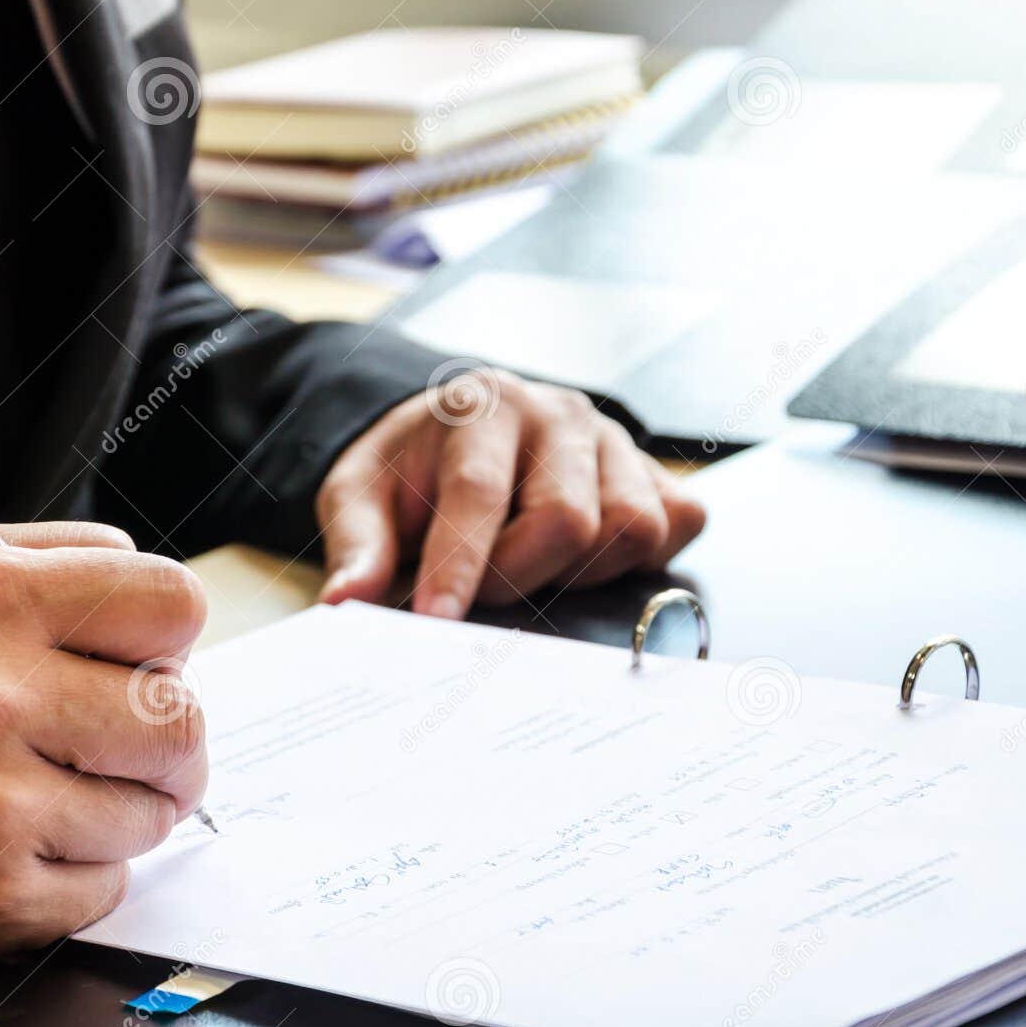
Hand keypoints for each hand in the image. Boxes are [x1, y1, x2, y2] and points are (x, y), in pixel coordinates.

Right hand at [0, 523, 207, 969]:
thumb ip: (57, 561)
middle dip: (165, 739)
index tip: (145, 661)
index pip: (174, 604)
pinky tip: (18, 843)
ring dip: (121, 808)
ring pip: (154, 812)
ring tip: (52, 792)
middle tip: (125, 745)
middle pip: (182, 721)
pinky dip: (79, 871)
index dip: (170, 638)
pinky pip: (107, 885)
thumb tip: (168, 604)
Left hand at [317, 370, 705, 616]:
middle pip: (566, 520)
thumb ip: (357, 546)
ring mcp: (614, 440)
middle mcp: (557, 413)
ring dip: (579, 572)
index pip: (478, 493)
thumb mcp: (359, 495)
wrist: (452, 434)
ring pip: (630, 528)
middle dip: (517, 576)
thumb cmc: (410, 470)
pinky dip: (638, 559)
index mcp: (481, 407)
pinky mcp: (654, 469)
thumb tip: (347, 601)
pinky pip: (678, 524)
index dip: (459, 565)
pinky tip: (583, 561)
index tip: (436, 619)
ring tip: (533, 568)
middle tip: (479, 588)